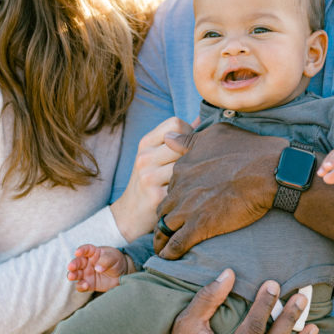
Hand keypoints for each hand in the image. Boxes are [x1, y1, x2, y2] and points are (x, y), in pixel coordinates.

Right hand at [67, 244, 130, 292]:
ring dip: (72, 275)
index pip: (86, 250)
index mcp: (93, 253)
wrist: (122, 274)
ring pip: (76, 274)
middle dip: (73, 264)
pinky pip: (82, 286)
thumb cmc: (116, 261)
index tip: (77, 252)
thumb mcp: (114, 258)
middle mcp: (87, 263)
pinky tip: (85, 285)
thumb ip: (106, 261)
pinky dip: (81, 286)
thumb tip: (97, 268)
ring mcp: (87, 274)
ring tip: (71, 276)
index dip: (81, 250)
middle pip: (78, 262)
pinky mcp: (89, 284)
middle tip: (70, 267)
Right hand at [111, 116, 192, 241]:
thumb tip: (203, 119)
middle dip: (195, 155)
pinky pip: (184, 187)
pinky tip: (191, 194)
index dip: (189, 133)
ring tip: (195, 180)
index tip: (190, 147)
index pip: (175, 123)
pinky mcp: (157, 197)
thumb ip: (178, 138)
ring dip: (195, 173)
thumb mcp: (155, 155)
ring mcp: (149, 177)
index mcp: (145, 143)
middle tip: (198, 166)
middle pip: (184, 144)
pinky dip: (191, 190)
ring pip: (186, 165)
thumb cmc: (149, 181)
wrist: (130, 214)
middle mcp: (145, 157)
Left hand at [153, 123, 284, 259]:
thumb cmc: (248, 150)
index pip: (169, 186)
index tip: (175, 205)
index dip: (172, 196)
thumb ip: (189, 139)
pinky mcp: (200, 226)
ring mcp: (188, 208)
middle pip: (163, 208)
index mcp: (183, 167)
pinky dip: (169, 253)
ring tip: (161, 248)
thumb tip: (170, 137)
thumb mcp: (215, 135)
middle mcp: (180, 188)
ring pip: (164, 227)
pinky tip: (168, 259)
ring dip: (161, 239)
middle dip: (162, 219)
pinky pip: (177, 244)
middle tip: (165, 229)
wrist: (269, 171)